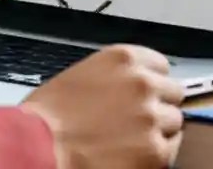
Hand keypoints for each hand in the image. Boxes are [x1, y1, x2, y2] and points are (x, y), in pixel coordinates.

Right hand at [22, 45, 184, 168]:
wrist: (38, 148)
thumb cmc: (46, 117)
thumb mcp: (80, 77)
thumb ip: (113, 77)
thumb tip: (131, 89)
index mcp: (123, 59)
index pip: (161, 65)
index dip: (151, 81)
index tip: (143, 93)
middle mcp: (143, 84)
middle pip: (173, 92)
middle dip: (157, 105)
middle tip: (133, 119)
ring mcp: (152, 118)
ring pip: (174, 122)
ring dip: (158, 130)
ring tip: (129, 139)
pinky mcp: (156, 152)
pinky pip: (171, 149)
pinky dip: (155, 153)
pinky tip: (131, 153)